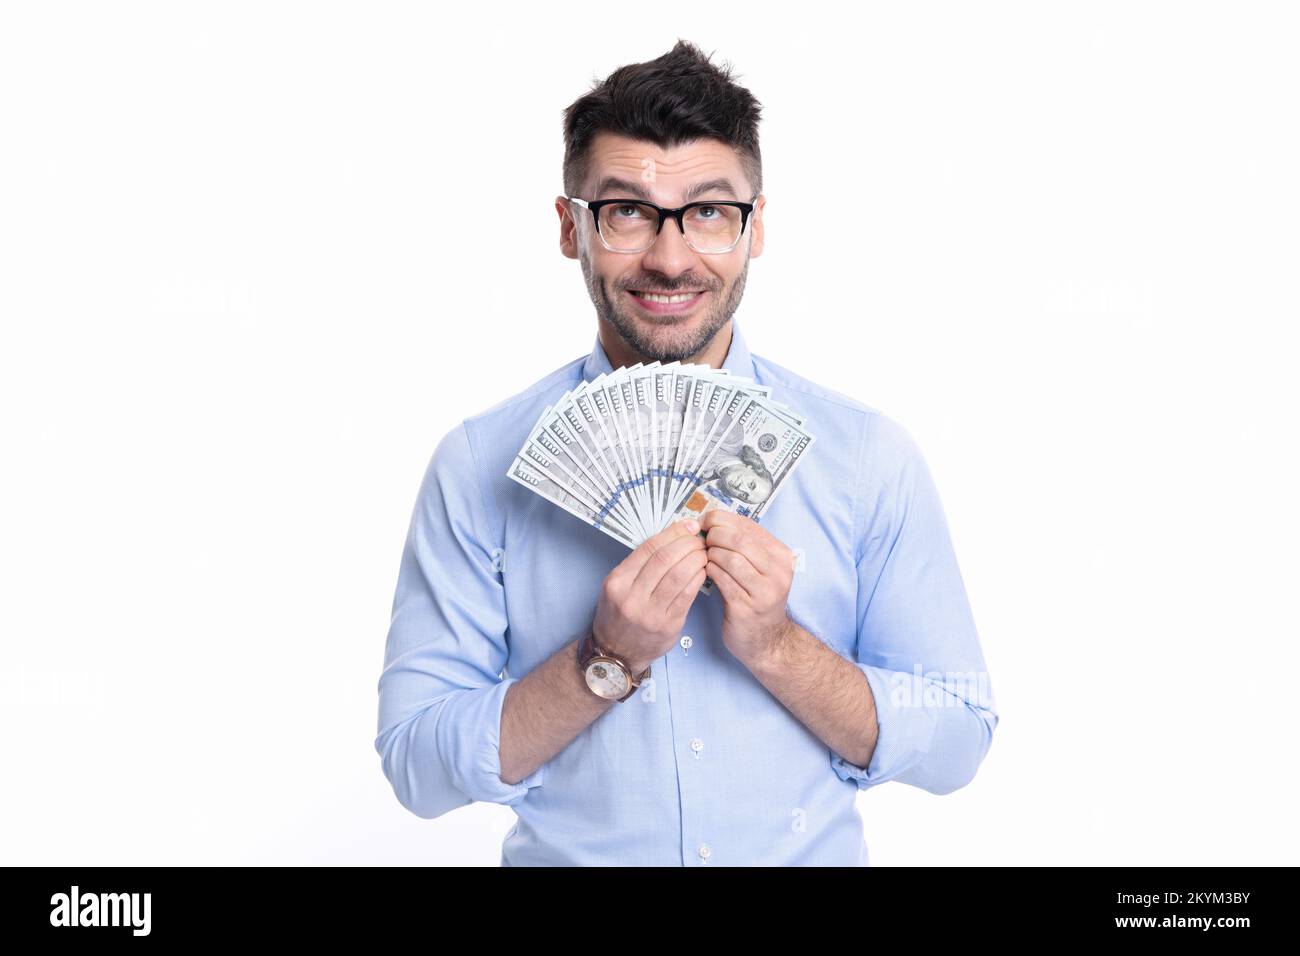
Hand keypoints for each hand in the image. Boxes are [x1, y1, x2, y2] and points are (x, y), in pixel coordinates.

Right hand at [591, 518, 708, 675]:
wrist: (616, 653)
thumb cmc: (619, 614)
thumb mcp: (618, 586)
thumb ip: (640, 564)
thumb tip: (675, 536)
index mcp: (617, 582)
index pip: (649, 548)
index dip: (673, 533)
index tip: (689, 526)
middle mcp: (631, 597)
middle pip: (665, 559)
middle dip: (688, 544)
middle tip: (699, 540)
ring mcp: (649, 614)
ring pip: (679, 576)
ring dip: (696, 559)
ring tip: (704, 554)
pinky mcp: (667, 626)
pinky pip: (688, 595)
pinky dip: (698, 578)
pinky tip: (703, 571)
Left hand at [699, 509, 796, 667]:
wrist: (767, 640)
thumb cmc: (756, 597)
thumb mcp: (759, 567)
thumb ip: (742, 544)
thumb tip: (711, 519)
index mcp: (782, 555)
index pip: (748, 525)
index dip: (721, 519)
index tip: (704, 522)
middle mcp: (779, 572)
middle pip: (738, 539)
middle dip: (714, 536)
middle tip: (702, 541)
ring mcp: (765, 591)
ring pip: (729, 558)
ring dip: (710, 555)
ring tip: (705, 558)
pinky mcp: (748, 608)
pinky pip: (722, 580)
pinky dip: (709, 572)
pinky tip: (706, 573)